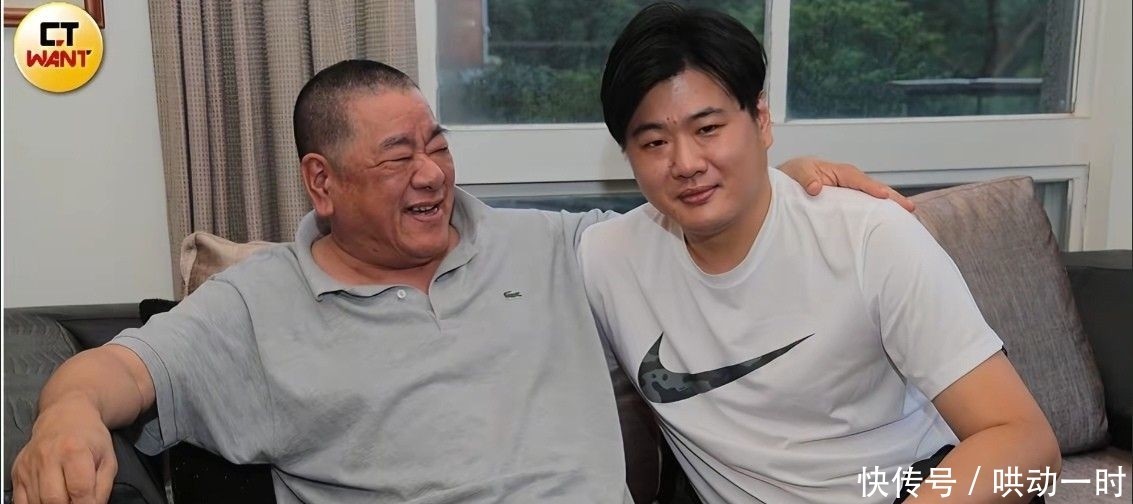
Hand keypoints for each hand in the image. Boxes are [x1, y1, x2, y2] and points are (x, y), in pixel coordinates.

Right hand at [11, 400, 116, 503]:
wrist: (65, 417)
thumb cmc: (90, 438)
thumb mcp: (108, 459)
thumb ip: (103, 487)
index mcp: (74, 451)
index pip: (79, 490)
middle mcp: (47, 457)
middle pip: (54, 499)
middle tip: (77, 503)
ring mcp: (29, 465)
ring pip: (37, 502)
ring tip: (66, 499)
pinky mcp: (17, 472)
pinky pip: (21, 501)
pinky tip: (48, 500)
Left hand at [778, 156, 914, 211]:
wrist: (785, 184)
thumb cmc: (793, 175)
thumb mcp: (797, 171)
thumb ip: (806, 178)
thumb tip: (816, 188)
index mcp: (839, 172)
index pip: (859, 180)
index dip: (871, 188)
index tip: (884, 197)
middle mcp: (850, 183)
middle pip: (874, 190)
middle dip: (892, 198)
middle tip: (910, 209)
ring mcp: (851, 195)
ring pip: (873, 201)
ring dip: (890, 208)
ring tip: (908, 219)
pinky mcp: (849, 207)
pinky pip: (865, 211)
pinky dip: (878, 216)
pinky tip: (888, 228)